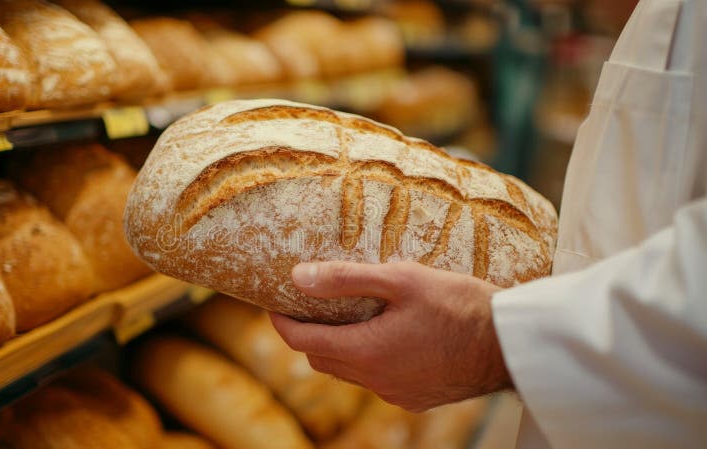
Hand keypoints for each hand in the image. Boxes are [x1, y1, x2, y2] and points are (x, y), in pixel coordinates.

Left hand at [269, 261, 511, 411]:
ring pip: (348, 373)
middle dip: (307, 335)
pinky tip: (385, 335)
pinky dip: (366, 359)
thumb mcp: (400, 279)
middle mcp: (375, 381)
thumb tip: (298, 277)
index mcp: (365, 352)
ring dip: (337, 348)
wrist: (508, 344)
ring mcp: (396, 393)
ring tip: (346, 316)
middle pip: (321, 360)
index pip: (301, 342)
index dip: (281, 322)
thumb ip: (344, 279)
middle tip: (309, 305)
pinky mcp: (415, 398)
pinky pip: (376, 380)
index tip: (274, 303)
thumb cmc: (458, 305)